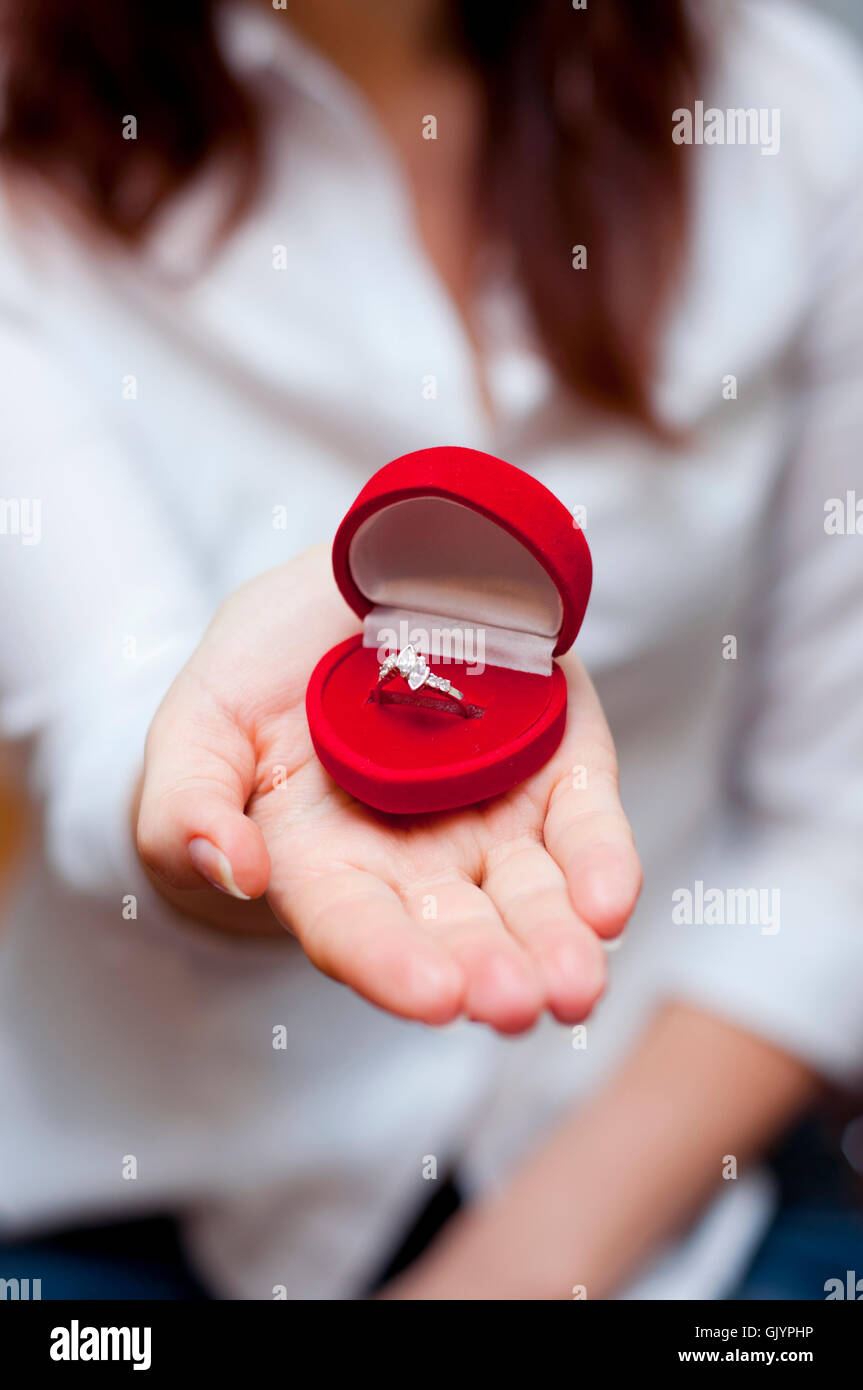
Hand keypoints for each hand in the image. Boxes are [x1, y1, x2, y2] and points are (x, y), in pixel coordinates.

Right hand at [137, 545, 640, 1031]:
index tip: (432, 993)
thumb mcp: (198, 723)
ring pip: (535, 895)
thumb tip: (236, 870)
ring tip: (576, 983)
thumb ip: (189, 804)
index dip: (389, 962)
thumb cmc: (265, 666)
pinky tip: (608, 903)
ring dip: (559, 940)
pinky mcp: (557, 771)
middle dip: (490, 969)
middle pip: (458, 931)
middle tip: (514, 1001)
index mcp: (325, 866)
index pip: (355, 930)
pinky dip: (602, 861)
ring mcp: (496, 818)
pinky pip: (586, 823)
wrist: (355, 588)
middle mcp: (419, 862)